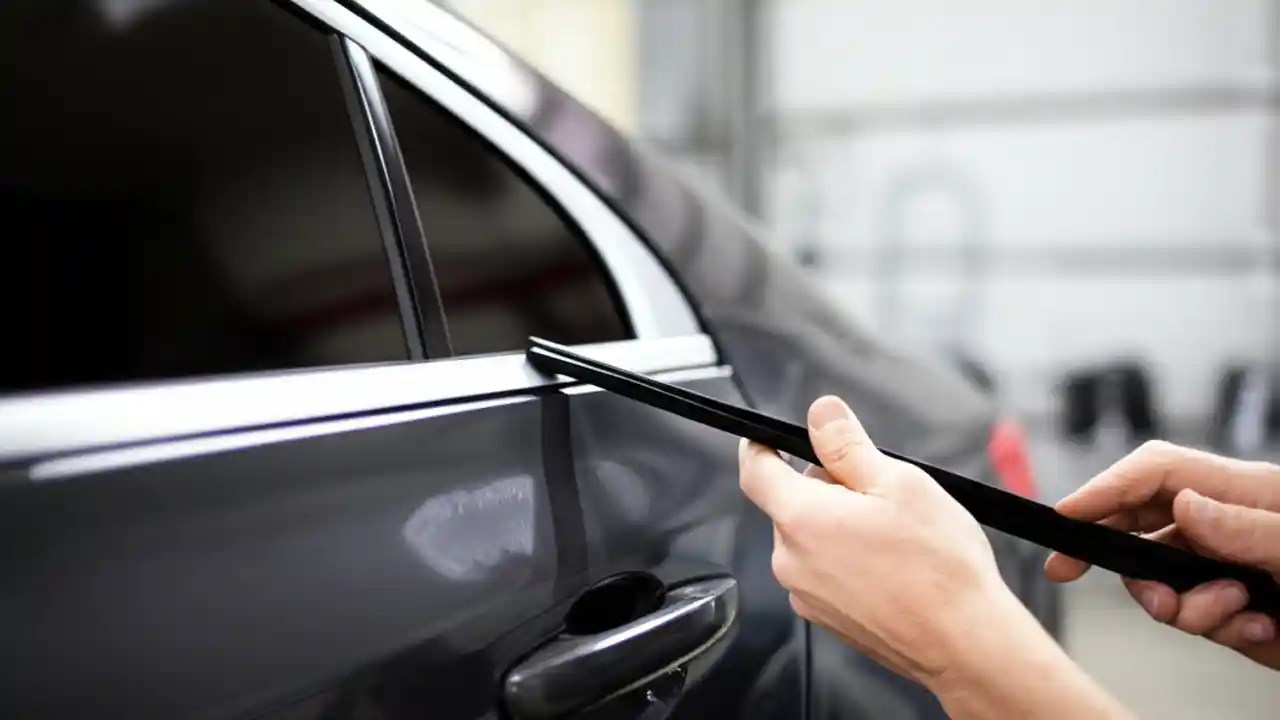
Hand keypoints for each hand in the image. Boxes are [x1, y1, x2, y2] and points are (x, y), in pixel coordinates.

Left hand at [739, 397, 1085, 699]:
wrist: (965, 644)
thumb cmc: (938, 567)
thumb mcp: (897, 482)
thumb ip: (847, 445)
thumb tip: (820, 413)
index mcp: (801, 518)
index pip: (754, 471)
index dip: (758, 446)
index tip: (765, 438)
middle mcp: (792, 560)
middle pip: (790, 503)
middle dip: (825, 488)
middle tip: (877, 492)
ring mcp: (806, 594)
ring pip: (810, 538)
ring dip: (839, 525)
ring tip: (892, 535)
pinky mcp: (826, 618)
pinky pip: (824, 572)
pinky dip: (848, 560)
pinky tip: (890, 565)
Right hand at [1045, 440, 1279, 669]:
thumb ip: (1248, 526)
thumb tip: (1184, 504)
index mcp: (1246, 493)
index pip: (1157, 473)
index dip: (1105, 487)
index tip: (1066, 516)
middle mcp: (1232, 525)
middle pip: (1144, 524)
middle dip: (1123, 558)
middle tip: (1096, 582)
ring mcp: (1235, 567)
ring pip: (1167, 581)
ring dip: (1187, 608)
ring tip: (1237, 617)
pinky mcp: (1244, 609)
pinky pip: (1204, 619)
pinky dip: (1224, 631)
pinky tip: (1265, 633)